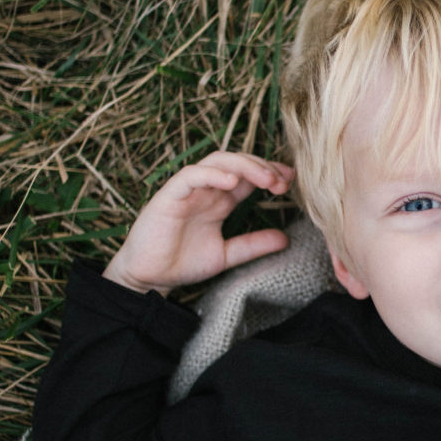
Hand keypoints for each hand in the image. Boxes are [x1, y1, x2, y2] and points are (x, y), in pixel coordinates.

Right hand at [103, 152, 294, 295]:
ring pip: (217, 162)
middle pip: (237, 163)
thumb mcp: (227, 255)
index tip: (291, 181)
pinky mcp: (169, 195)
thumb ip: (253, 245)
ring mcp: (187, 190)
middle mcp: (205, 190)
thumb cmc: (181, 263)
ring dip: (245, 166)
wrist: (149, 279)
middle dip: (263, 167)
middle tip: (283, 181)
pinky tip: (232, 182)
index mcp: (219, 200)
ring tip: (266, 179)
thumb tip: (286, 239)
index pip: (248, 176)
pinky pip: (191, 176)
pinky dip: (212, 174)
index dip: (270, 173)